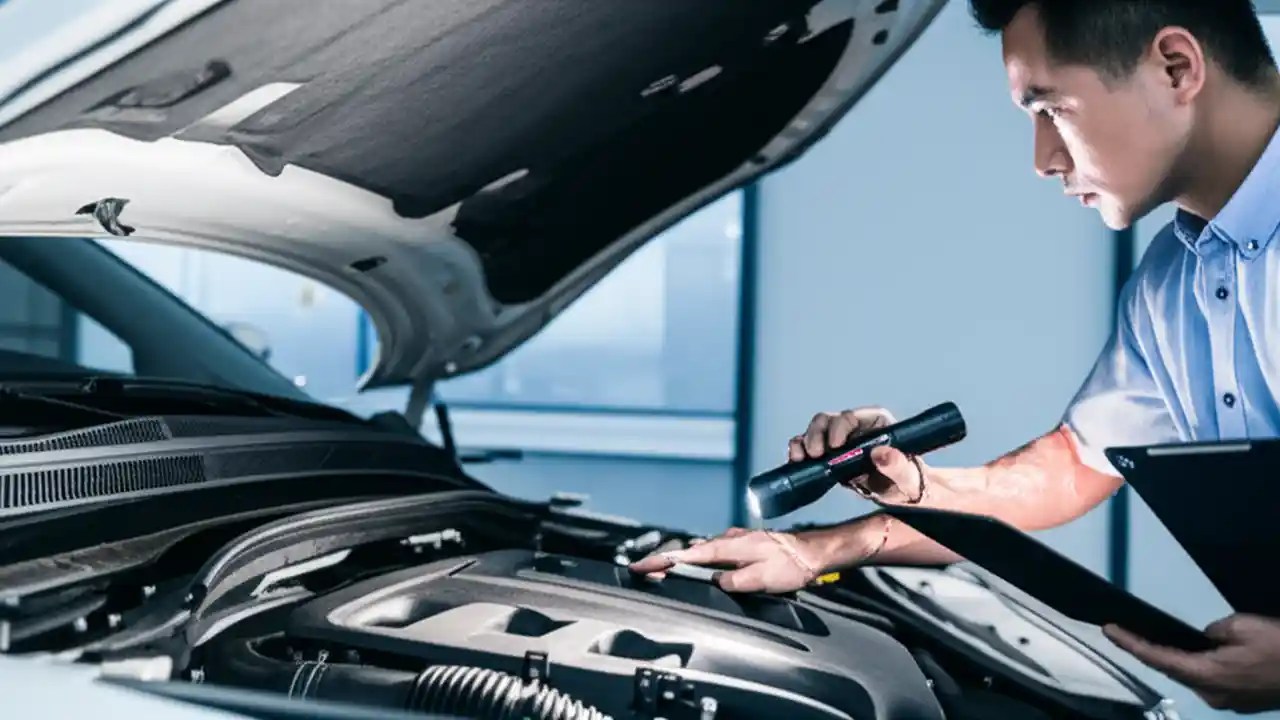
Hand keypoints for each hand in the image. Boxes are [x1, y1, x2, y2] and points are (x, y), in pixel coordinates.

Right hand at [627, 527, 825, 593]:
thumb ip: (732, 582)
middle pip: (689, 551)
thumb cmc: (790, 565)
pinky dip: (701, 559)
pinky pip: (715, 552)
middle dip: (666, 561)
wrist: (813, 552)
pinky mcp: (744, 545)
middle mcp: (728, 539)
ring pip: (703, 550)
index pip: (686, 556)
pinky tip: (702, 566)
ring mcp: (736, 540)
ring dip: (684, 560)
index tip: (641, 567)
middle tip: (646, 571)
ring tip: (666, 570)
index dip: (661, 562)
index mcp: (728, 547)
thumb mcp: (760, 579)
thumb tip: (716, 582)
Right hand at [790, 407, 926, 503]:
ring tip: (800, 458)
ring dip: (803, 442)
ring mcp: (839, 439)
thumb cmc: (909, 482)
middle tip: (815, 454)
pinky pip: (807, 447)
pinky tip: (795, 462)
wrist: (901, 493)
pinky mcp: (827, 454)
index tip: (835, 446)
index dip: (838, 427)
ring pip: (814, 431)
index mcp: (876, 422)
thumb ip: (898, 466)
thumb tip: (880, 453)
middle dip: (816, 435)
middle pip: (827, 420)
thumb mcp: (908, 478)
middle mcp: (854, 427)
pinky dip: (798, 452)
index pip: (850, 417)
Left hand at [1104, 614, 1279, 713]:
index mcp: (1207, 675)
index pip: (1157, 658)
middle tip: (1125, 631)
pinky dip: (1198, 665)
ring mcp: (1226, 702)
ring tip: (1157, 638)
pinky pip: (1210, 680)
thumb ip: (1212, 630)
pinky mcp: (1240, 702)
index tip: (1109, 630)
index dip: (1130, 644)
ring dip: (1176, 658)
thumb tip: (1205, 637)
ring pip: (1191, 675)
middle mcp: (1211, 694)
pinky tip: (1197, 653)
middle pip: (1171, 669)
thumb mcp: (1241, 626)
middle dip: (1149, 650)